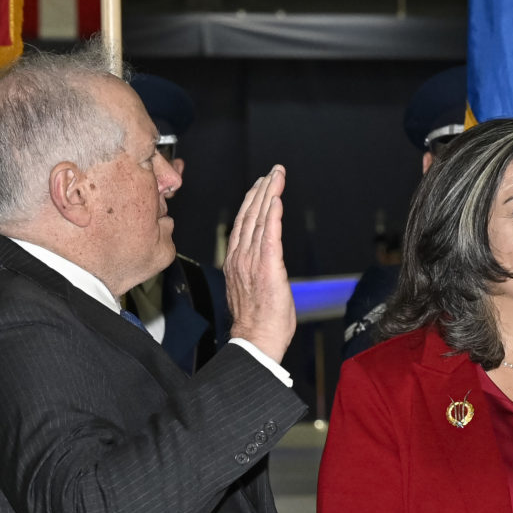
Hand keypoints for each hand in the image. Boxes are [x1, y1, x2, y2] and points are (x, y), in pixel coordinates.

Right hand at [225, 166, 296, 363]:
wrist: (255, 340)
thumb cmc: (258, 323)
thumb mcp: (252, 290)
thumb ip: (256, 272)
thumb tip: (265, 267)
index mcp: (236, 262)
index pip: (243, 224)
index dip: (252, 202)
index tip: (261, 186)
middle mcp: (241, 257)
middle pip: (250, 215)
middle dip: (262, 190)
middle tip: (272, 172)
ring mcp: (252, 261)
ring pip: (259, 219)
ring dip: (268, 195)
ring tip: (276, 176)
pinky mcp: (267, 267)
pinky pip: (269, 234)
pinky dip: (272, 214)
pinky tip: (276, 198)